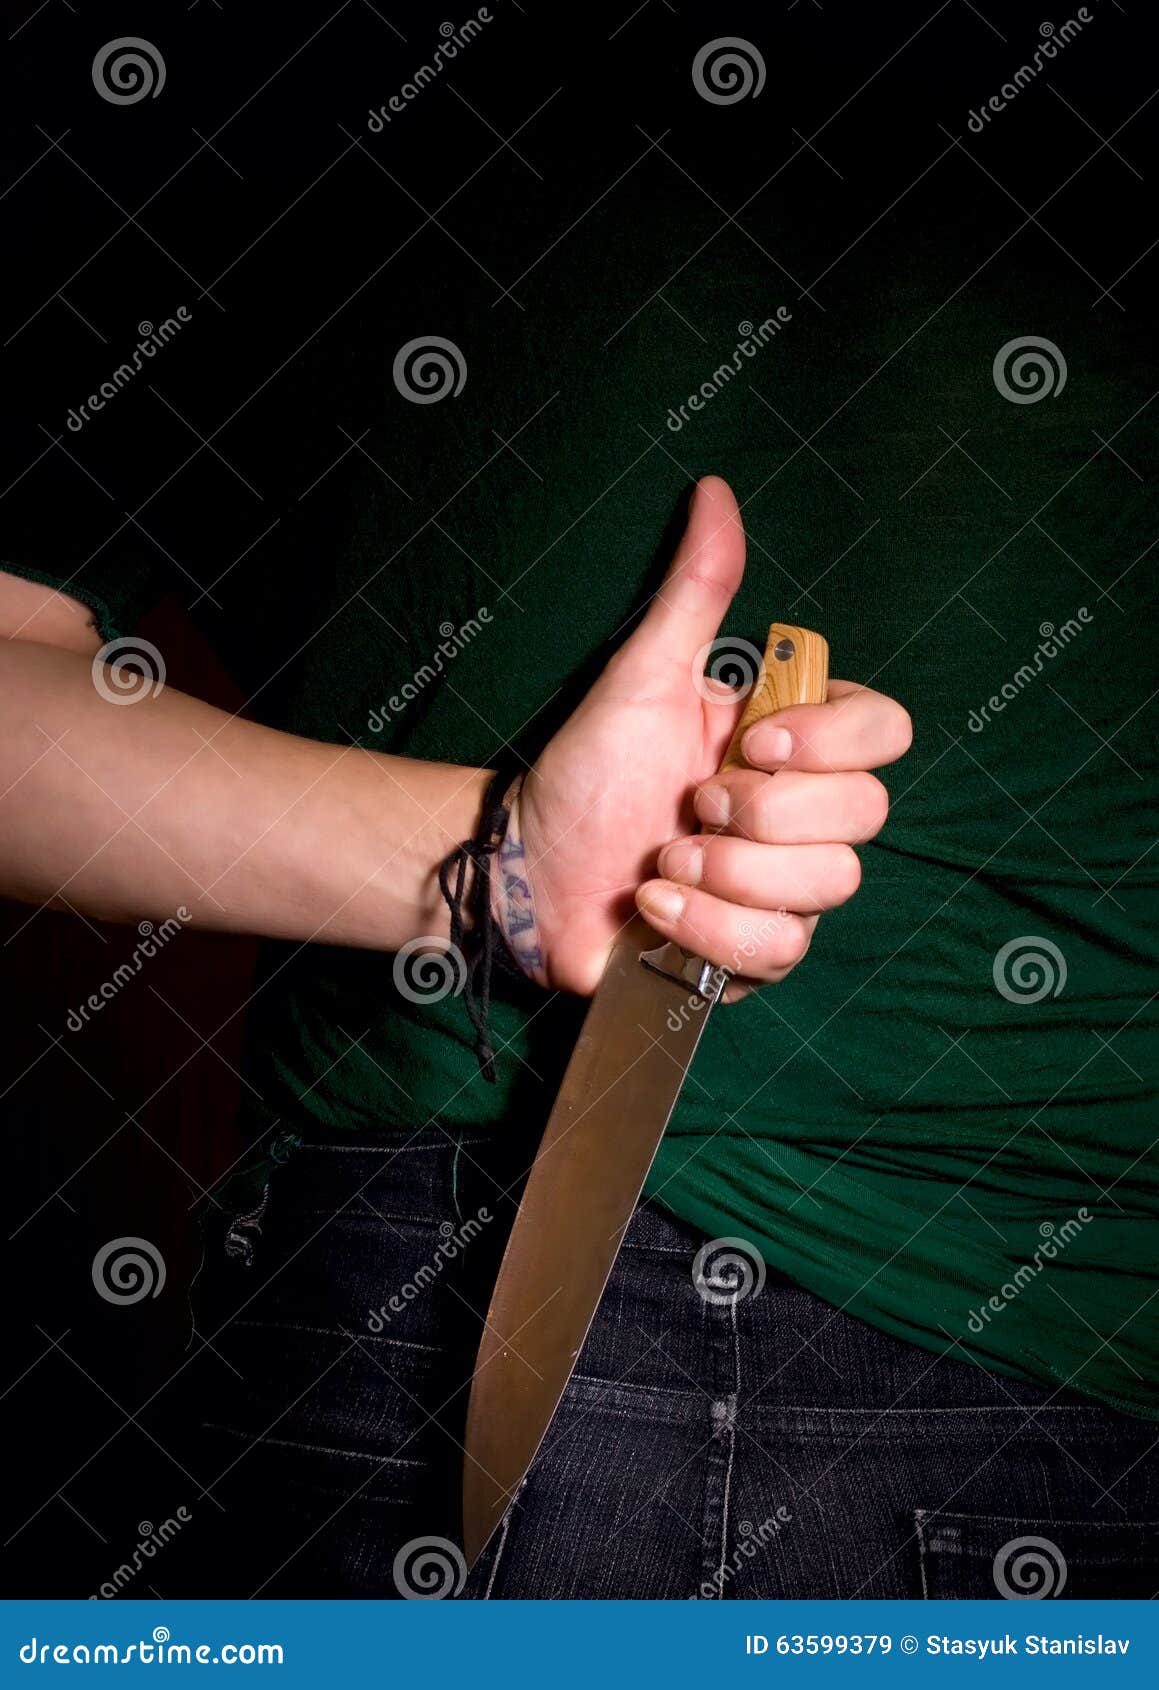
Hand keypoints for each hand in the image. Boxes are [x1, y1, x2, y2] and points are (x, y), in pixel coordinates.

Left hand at [500, 476, 911, 995]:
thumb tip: (715, 492)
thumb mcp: (641, 677)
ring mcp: (788, 889)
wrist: (530, 869)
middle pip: (866, 815)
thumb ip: (695, 594)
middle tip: (692, 804)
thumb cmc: (586, 772)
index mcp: (793, 744)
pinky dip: (710, 928)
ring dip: (730, 874)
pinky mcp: (759, 952)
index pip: (885, 733)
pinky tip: (655, 909)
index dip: (829, 743)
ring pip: (830, 885)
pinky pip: (782, 950)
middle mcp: (804, 816)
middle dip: (763, 814)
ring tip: (663, 861)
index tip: (747, 743)